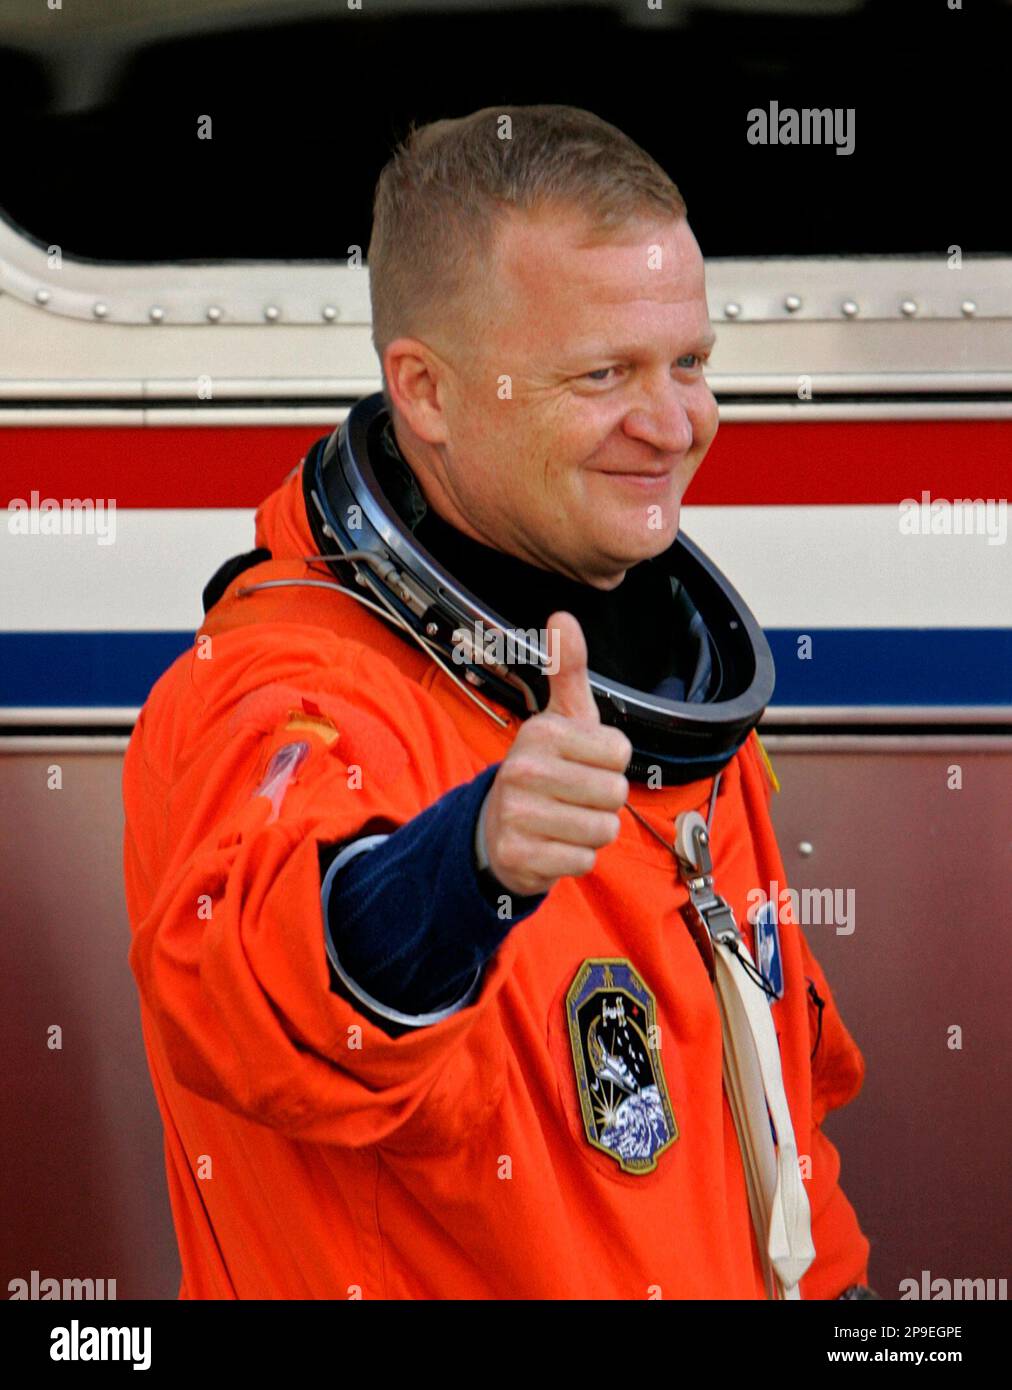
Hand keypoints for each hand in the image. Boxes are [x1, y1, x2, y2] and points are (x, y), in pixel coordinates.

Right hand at [482, 611, 632, 897]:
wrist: (498, 829)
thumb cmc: (545, 768)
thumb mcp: (561, 717)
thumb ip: (568, 668)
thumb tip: (563, 615)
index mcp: (541, 732)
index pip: (620, 754)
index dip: (610, 763)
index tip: (582, 763)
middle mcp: (523, 770)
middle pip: (615, 794)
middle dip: (603, 801)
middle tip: (573, 795)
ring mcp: (517, 815)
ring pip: (602, 830)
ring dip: (592, 831)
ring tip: (565, 819)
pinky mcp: (518, 856)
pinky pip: (584, 861)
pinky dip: (575, 858)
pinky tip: (553, 844)